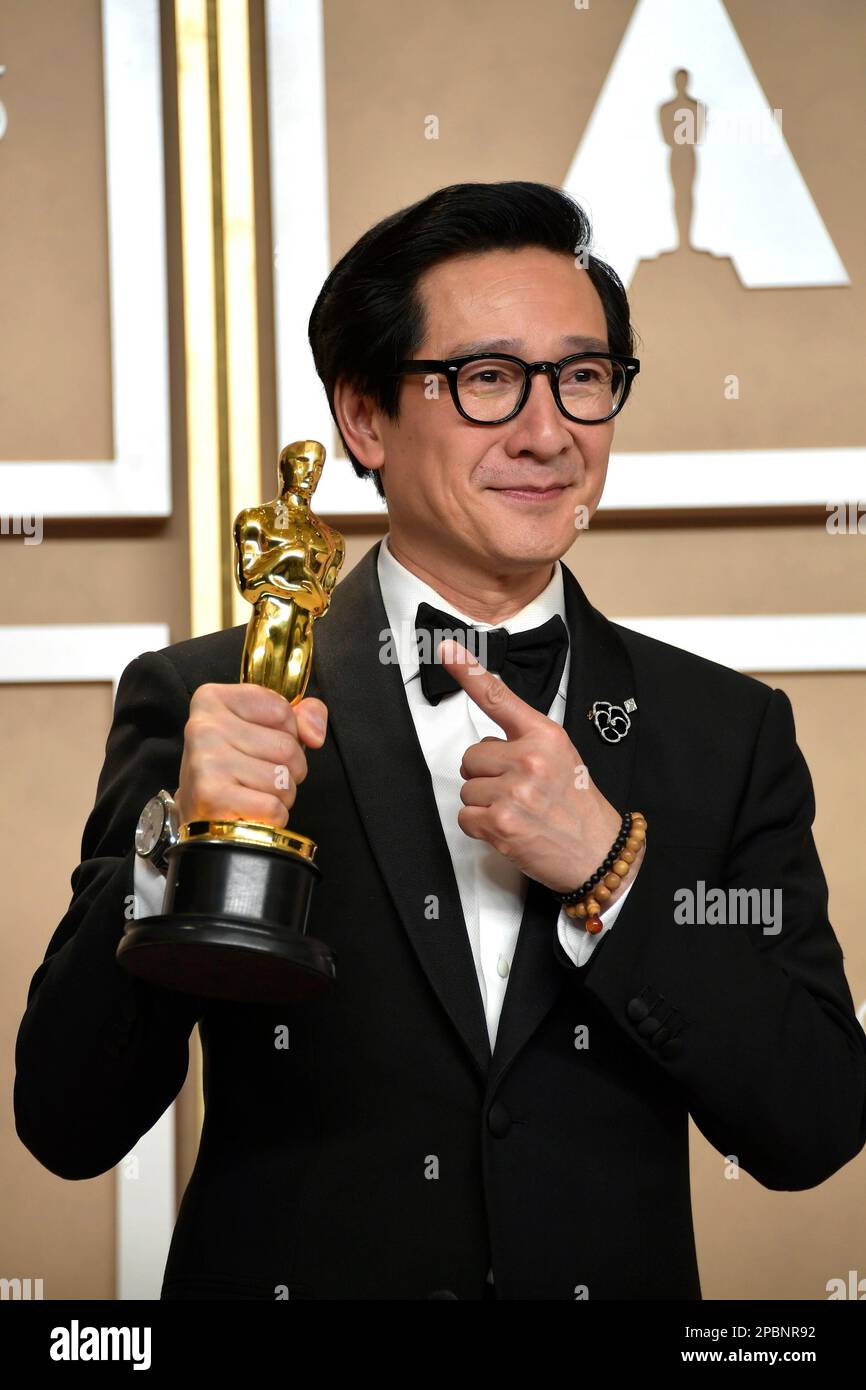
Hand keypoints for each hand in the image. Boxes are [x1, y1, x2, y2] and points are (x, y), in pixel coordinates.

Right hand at [174, 683, 327, 829]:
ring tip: (253, 793)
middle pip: (287, 747)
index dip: (287, 733)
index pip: (283, 710)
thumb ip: (302, 715)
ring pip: (282, 779)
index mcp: (212, 699)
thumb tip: (314, 734)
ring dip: (281, 795)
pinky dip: (272, 816)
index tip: (261, 744)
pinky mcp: (211, 796)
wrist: (201, 814)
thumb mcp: (265, 728)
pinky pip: (273, 807)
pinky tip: (250, 811)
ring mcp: (206, 760)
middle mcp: (203, 726)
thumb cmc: (234, 769)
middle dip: (288, 769)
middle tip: (259, 776)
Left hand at [438, 637, 643, 895]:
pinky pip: (466, 817)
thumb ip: (525, 741)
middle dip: (486, 775)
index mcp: (545, 736)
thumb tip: (486, 745)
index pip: (499, 698)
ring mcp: (514, 792)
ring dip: (485, 803)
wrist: (599, 852)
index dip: (469, 672)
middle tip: (517, 790)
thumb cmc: (578, 805)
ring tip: (518, 811)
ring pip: (467, 789)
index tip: (448, 649)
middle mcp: (529, 760)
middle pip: (471, 756)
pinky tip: (509, 828)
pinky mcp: (501, 823)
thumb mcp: (561, 756)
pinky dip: (481, 826)